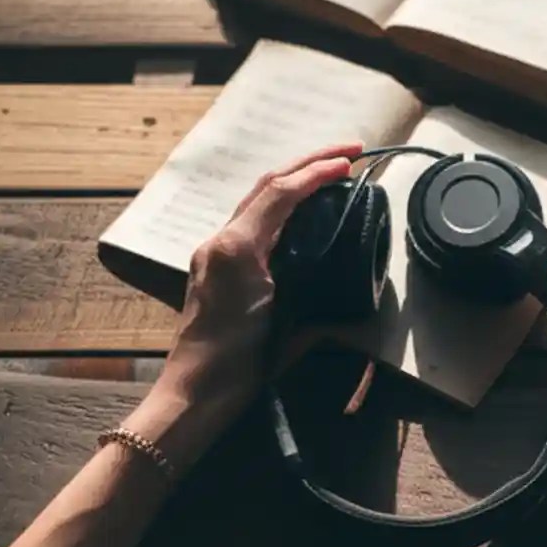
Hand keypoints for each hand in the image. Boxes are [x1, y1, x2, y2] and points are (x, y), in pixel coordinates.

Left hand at [124, 142, 360, 472]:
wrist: (195, 395)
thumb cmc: (237, 367)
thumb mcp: (287, 329)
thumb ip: (317, 297)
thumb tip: (350, 282)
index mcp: (237, 249)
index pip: (281, 193)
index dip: (318, 172)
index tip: (351, 162)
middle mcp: (221, 242)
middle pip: (267, 185)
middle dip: (308, 163)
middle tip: (349, 151)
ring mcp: (214, 253)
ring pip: (257, 201)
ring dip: (294, 181)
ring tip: (330, 173)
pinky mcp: (215, 268)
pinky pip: (250, 223)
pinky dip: (280, 207)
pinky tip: (303, 212)